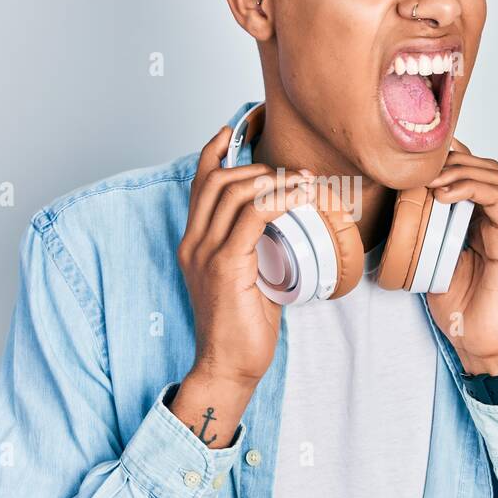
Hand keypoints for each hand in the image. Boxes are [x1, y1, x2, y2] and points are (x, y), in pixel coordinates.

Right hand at [177, 126, 313, 392]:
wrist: (228, 366)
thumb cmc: (241, 329)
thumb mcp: (247, 277)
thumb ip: (254, 248)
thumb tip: (283, 222)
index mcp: (193, 243)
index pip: (198, 184)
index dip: (214, 152)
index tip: (233, 131)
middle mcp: (193, 243)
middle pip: (217, 179)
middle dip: (258, 167)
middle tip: (294, 176)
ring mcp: (205, 253)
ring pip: (235, 192)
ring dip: (275, 181)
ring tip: (304, 186)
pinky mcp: (224, 265)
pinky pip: (253, 215)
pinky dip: (279, 199)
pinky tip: (300, 198)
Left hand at [425, 137, 497, 375]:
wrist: (484, 344)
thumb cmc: (460, 310)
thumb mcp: (428, 263)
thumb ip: (420, 236)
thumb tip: (390, 214)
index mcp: (476, 223)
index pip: (468, 175)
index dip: (445, 160)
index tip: (413, 161)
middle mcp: (494, 220)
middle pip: (482, 167)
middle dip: (451, 158)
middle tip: (419, 168)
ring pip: (493, 175)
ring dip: (459, 168)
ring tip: (430, 179)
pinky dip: (471, 187)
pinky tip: (444, 194)